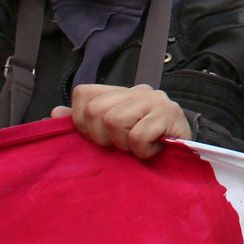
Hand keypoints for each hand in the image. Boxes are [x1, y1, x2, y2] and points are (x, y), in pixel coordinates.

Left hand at [56, 83, 189, 159]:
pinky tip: (153, 150)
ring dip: (124, 144)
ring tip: (138, 147)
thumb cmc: (149, 144)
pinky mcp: (170, 115)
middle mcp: (136, 91)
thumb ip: (84, 122)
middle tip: (122, 146)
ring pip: (115, 121)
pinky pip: (138, 136)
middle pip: (95, 110)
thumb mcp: (113, 133)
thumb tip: (54, 114)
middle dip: (104, 137)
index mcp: (119, 93)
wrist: (190, 153)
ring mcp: (154, 100)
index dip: (82, 121)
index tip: (99, 138)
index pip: (84, 94)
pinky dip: (143, 151)